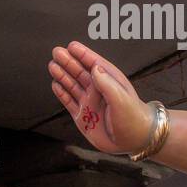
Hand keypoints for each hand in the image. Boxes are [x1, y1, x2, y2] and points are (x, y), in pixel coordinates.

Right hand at [49, 40, 152, 154]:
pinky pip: (69, 102)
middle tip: (56, 52)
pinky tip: (55, 84)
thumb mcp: (121, 99)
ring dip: (62, 75)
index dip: (82, 54)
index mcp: (109, 82)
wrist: (134, 140)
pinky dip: (62, 93)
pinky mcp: (82, 117)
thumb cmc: (133, 118)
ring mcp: (89, 103)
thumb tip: (94, 67)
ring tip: (52, 65)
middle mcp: (98, 90)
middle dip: (68, 61)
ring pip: (72, 85)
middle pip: (80, 72)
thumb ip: (107, 83)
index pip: (94, 63)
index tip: (71, 46)